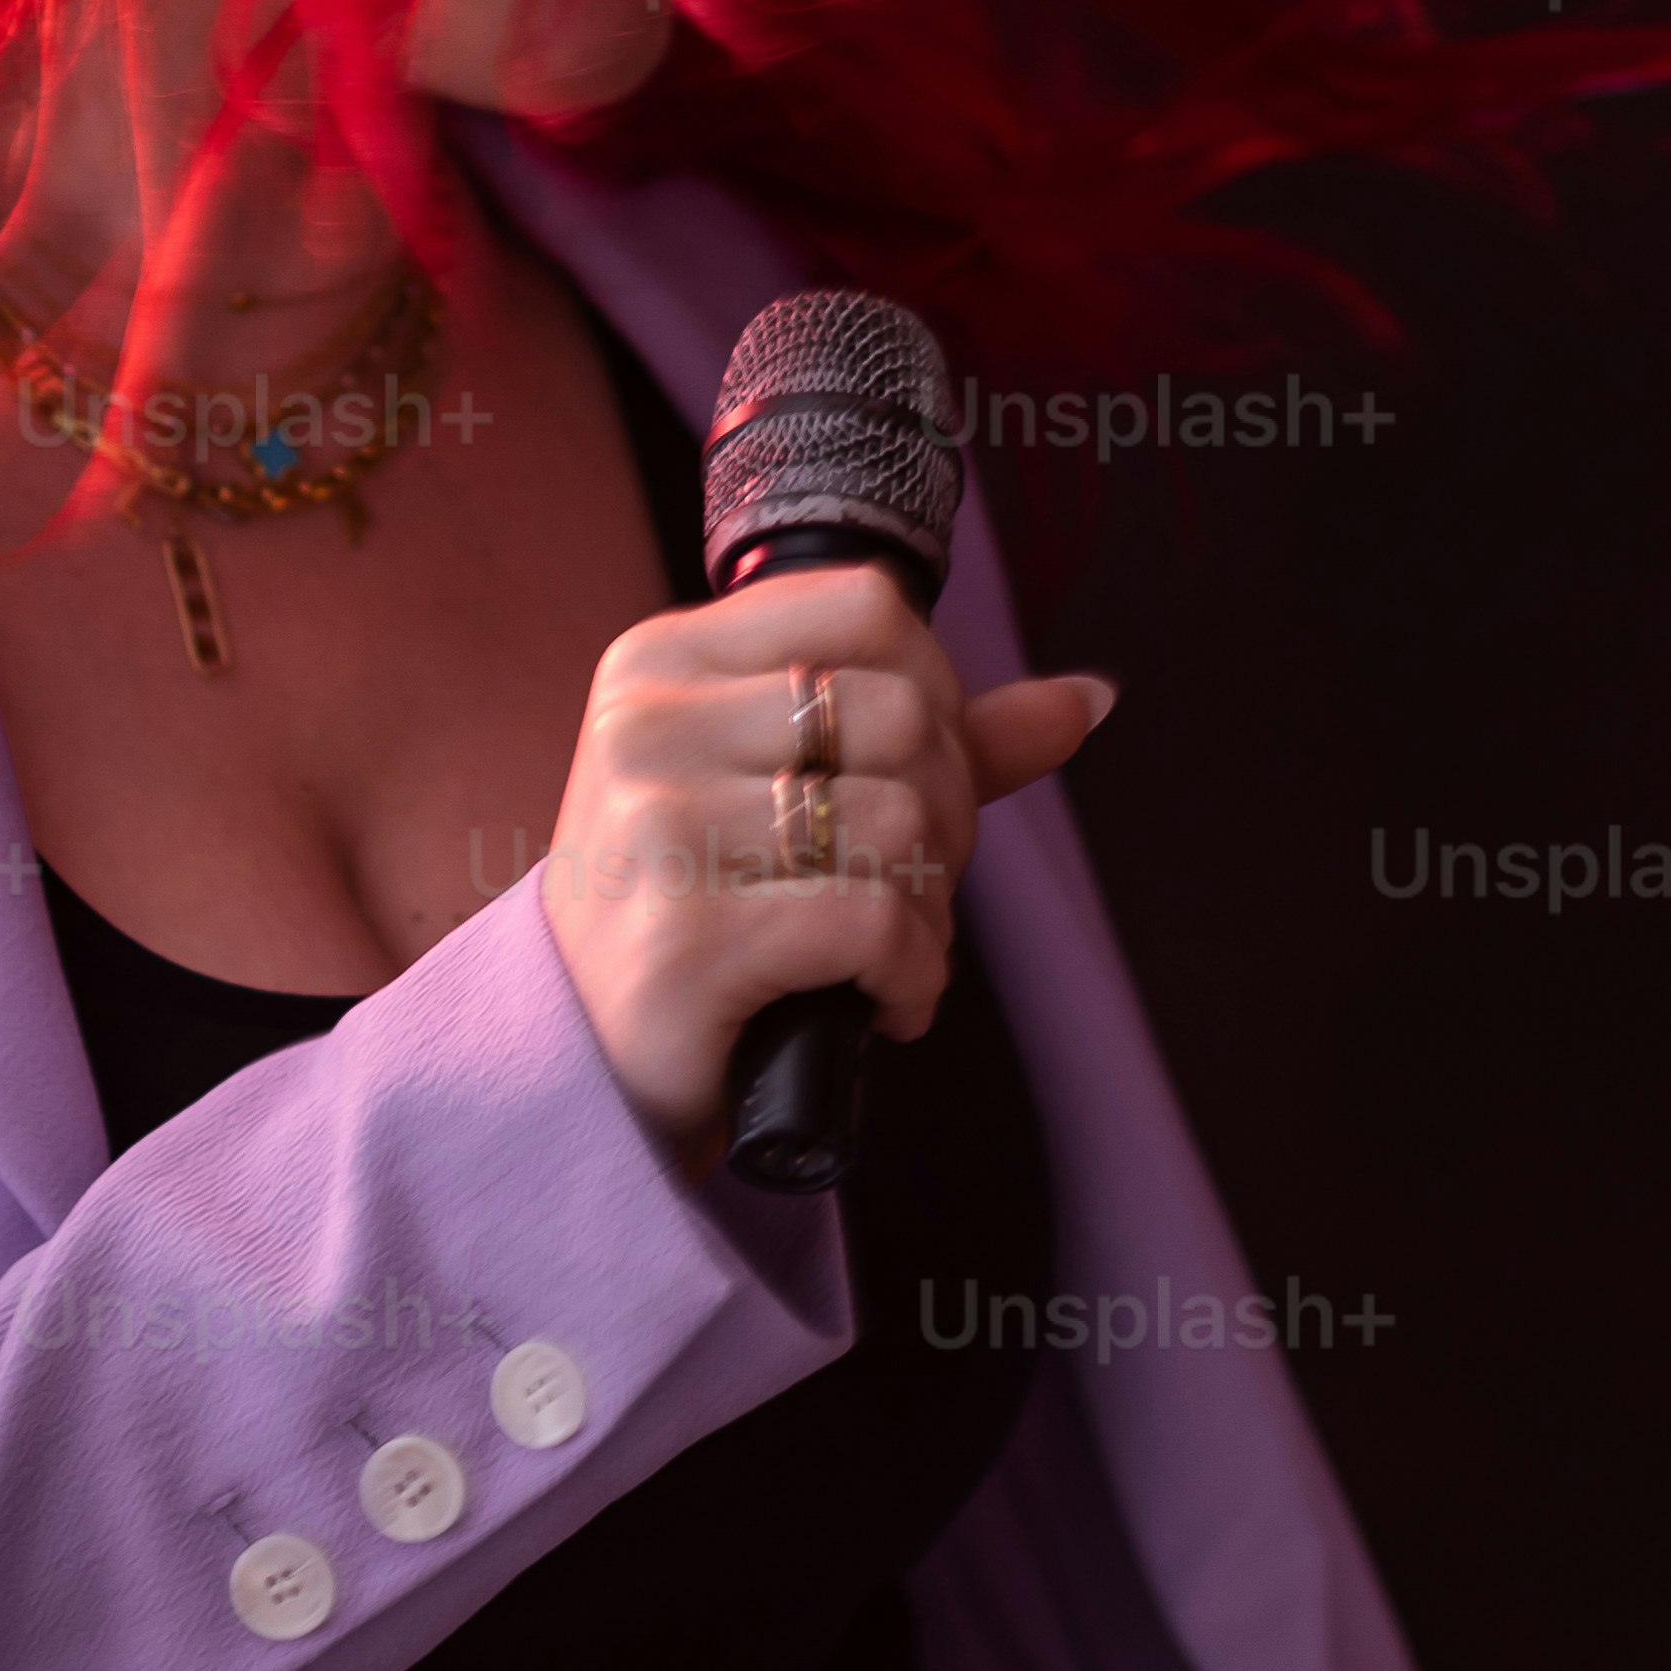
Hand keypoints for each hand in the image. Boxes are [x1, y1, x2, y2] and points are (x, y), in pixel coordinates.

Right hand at [538, 564, 1116, 1160]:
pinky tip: (884, 1003)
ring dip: (933, 908)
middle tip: (913, 887)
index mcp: (662, 661)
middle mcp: (648, 725)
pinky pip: (876, 919)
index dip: (937, 690)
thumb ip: (933, 737)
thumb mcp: (783, 793)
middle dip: (951, 815)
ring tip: (891, 950)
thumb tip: (1086, 698)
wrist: (584, 1065)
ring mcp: (658, 825)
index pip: (868, 605)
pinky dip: (913, 974)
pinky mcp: (686, 934)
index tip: (917, 776)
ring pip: (902, 818)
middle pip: (904, 713)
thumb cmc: (693, 913)